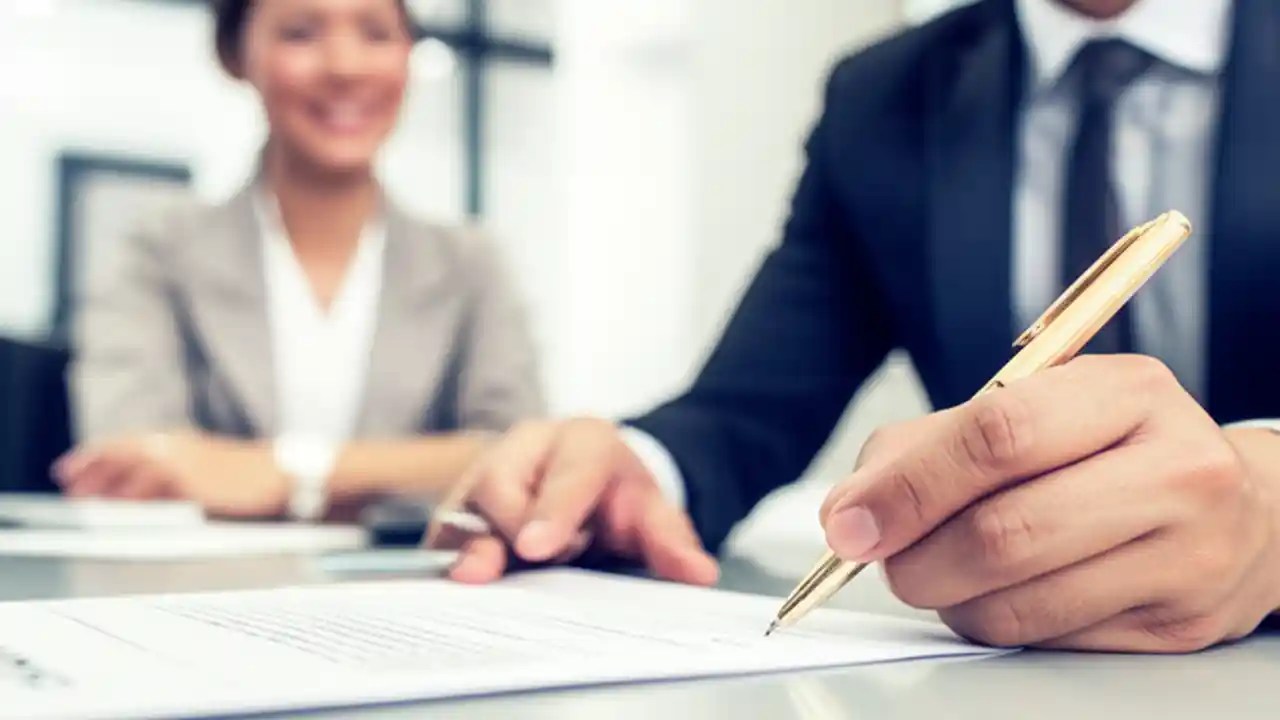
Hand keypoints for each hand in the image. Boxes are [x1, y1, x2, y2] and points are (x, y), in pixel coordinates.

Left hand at [53, 433, 288, 517]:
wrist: (281, 472)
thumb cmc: (248, 478)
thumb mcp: (206, 473)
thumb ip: (175, 478)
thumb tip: (141, 494)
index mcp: (179, 441)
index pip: (126, 443)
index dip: (94, 454)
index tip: (69, 468)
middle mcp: (178, 445)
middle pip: (123, 450)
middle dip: (91, 466)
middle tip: (66, 482)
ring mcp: (186, 460)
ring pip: (133, 463)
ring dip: (104, 479)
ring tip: (82, 496)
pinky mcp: (195, 478)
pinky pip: (154, 484)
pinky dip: (132, 493)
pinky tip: (117, 504)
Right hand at [435, 418, 718, 585]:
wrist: (593, 484)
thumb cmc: (618, 496)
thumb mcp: (654, 513)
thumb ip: (671, 541)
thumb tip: (697, 574)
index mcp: (583, 440)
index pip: (568, 470)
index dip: (552, 509)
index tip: (538, 547)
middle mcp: (527, 448)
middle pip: (500, 481)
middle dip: (509, 526)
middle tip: (526, 561)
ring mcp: (488, 474)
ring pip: (463, 505)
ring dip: (469, 546)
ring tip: (476, 578)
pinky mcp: (462, 507)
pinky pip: (445, 532)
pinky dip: (449, 559)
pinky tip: (456, 586)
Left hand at [820, 355, 1279, 651]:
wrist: (1244, 510)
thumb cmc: (1115, 450)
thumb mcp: (1034, 408)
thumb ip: (930, 445)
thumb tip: (853, 509)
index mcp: (1128, 393)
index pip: (996, 437)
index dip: (908, 486)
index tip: (849, 521)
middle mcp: (1174, 470)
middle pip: (1003, 533)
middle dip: (914, 558)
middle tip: (883, 559)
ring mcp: (1186, 555)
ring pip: (1017, 603)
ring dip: (947, 599)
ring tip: (942, 573)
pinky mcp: (1177, 625)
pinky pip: (1045, 641)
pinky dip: (994, 623)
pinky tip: (1001, 593)